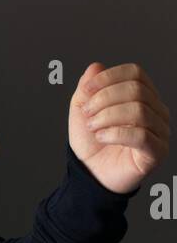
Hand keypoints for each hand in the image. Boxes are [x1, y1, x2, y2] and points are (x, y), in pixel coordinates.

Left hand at [69, 61, 169, 194]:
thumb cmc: (91, 144)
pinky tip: (101, 137)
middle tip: (87, 114)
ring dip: (108, 117)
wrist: (91, 175)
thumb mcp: (82, 111)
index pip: (136, 74)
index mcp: (143, 96)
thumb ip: (87, 88)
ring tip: (93, 127)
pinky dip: (115, 133)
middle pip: (137, 90)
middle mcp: (156, 111)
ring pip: (139, 111)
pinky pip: (141, 135)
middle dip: (105, 99)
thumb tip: (95, 67)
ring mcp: (160, 131)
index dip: (109, 77)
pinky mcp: (157, 152)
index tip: (86, 90)